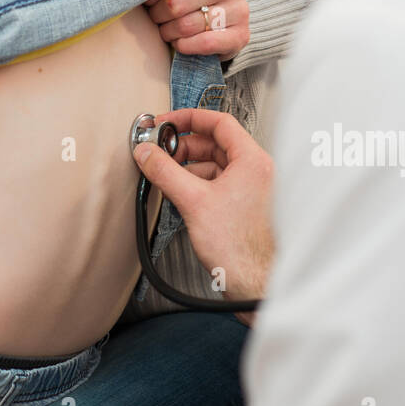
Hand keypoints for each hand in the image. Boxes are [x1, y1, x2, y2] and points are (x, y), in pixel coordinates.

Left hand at [130, 0, 249, 59]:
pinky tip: (180, 42)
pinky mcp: (241, 35)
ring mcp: (239, 9)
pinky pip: (204, 44)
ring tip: (166, 29)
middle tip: (155, 16)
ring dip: (168, 32)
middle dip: (157, 15)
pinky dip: (185, 46)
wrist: (224, 11)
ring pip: (187, 26)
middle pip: (176, 4)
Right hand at [132, 107, 273, 324]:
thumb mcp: (193, 202)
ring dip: (188, 167)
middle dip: (183, 146)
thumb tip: (146, 153)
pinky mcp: (245, 208)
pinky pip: (218, 184)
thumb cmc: (241, 250)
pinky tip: (180, 195)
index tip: (166, 122)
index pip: (219, 122)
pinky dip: (197, 184)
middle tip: (158, 152)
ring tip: (165, 176)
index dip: (189, 118)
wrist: (256, 286)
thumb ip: (165, 172)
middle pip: (215, 143)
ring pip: (215, 165)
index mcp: (253, 161)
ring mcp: (253, 190)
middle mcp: (257, 171)